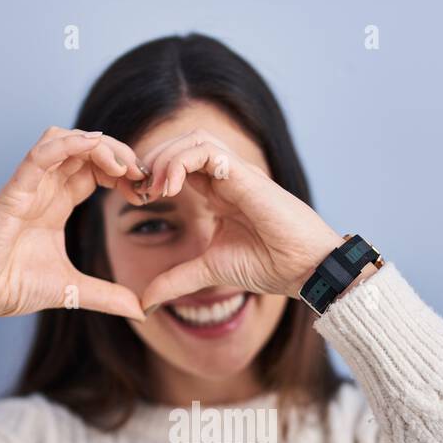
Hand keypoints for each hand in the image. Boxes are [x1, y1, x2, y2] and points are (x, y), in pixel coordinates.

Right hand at [0, 127, 148, 320]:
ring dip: (97, 144)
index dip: (122, 172)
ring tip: (123, 164)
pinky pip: (38, 156)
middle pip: (84, 149)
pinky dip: (66, 144)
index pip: (94, 170)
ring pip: (63, 141)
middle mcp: (43, 189)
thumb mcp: (74, 291)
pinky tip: (93, 146)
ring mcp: (28, 187)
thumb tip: (140, 311)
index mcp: (56, 204)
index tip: (145, 190)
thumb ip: (107, 296)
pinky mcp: (13, 193)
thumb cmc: (11, 286)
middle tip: (143, 173)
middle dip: (117, 152)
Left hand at [136, 128, 344, 311]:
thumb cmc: (269, 266)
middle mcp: (228, 176)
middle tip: (139, 191)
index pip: (179, 164)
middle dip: (153, 161)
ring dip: (165, 158)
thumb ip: (175, 281)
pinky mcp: (246, 176)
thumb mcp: (209, 271)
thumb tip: (145, 303)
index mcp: (219, 192)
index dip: (153, 175)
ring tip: (154, 189)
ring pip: (194, 139)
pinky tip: (170, 188)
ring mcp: (238, 173)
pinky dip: (180, 161)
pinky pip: (206, 151)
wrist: (304, 270)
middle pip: (182, 143)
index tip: (138, 200)